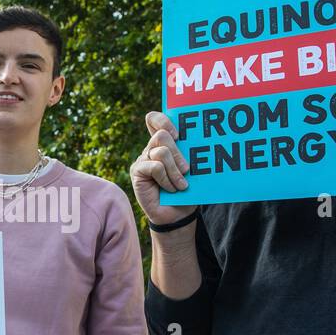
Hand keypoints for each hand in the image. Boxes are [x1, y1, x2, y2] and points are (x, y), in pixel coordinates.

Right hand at [131, 111, 196, 225]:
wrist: (178, 214)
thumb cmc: (186, 190)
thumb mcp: (191, 168)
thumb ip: (188, 152)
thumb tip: (198, 140)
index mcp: (164, 143)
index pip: (155, 119)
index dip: (164, 120)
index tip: (178, 135)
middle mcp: (151, 148)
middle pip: (162, 135)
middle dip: (178, 153)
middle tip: (187, 170)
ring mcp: (143, 159)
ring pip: (161, 152)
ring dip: (175, 171)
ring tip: (181, 185)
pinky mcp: (137, 171)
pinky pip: (155, 167)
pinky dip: (166, 179)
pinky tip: (170, 188)